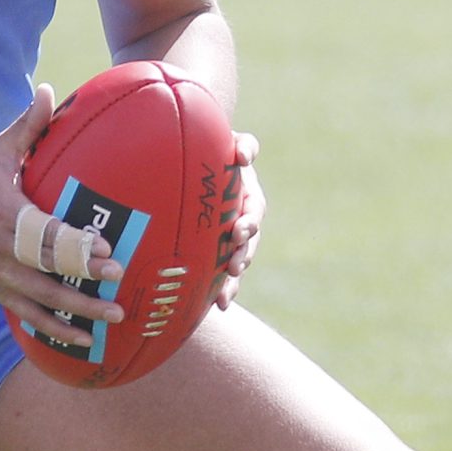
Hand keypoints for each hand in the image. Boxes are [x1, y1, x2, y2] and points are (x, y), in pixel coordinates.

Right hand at [0, 87, 127, 350]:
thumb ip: (26, 128)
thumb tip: (49, 92)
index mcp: (5, 214)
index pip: (44, 233)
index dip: (74, 244)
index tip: (106, 249)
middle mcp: (2, 250)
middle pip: (47, 270)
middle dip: (84, 280)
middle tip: (118, 284)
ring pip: (41, 300)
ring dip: (77, 313)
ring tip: (112, 319)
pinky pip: (28, 315)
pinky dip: (55, 330)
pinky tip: (83, 342)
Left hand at [214, 131, 264, 309]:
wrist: (198, 167)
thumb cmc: (215, 152)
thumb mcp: (230, 144)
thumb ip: (243, 146)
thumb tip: (244, 155)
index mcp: (248, 196)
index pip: (254, 210)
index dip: (249, 221)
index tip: (240, 230)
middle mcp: (243, 220)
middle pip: (248, 242)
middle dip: (243, 254)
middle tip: (235, 264)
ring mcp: (232, 238)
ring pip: (238, 261)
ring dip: (234, 279)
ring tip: (225, 295)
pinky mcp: (219, 252)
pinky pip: (224, 274)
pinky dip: (225, 289)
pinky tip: (219, 306)